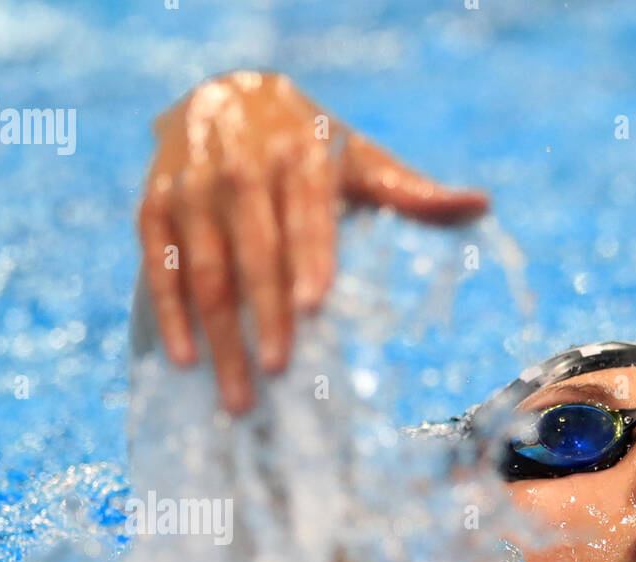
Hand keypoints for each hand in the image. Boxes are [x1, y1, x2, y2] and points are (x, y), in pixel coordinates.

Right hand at [138, 71, 488, 413]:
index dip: (308, 259)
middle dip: (266, 317)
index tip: (315, 308)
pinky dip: (171, 313)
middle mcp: (240, 169)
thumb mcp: (361, 160)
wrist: (226, 92)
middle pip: (254, 255)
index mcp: (298, 158)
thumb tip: (480, 205)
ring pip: (207, 270)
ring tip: (239, 395)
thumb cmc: (310, 147)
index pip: (306, 216)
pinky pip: (159, 266)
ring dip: (220, 336)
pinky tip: (185, 359)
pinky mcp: (155, 205)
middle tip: (277, 374)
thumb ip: (412, 193)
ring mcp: (192, 188)